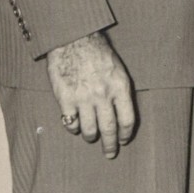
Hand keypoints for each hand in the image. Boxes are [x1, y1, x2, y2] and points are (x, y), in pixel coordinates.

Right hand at [46, 32, 136, 158]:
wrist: (73, 39)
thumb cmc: (98, 53)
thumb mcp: (118, 70)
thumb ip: (120, 91)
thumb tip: (121, 114)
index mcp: (120, 87)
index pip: (127, 120)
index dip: (126, 134)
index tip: (124, 140)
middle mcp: (103, 95)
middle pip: (109, 129)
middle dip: (110, 145)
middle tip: (110, 153)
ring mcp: (83, 98)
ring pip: (89, 130)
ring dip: (91, 137)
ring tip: (91, 138)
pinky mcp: (65, 98)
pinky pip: (71, 122)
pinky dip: (74, 128)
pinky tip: (76, 126)